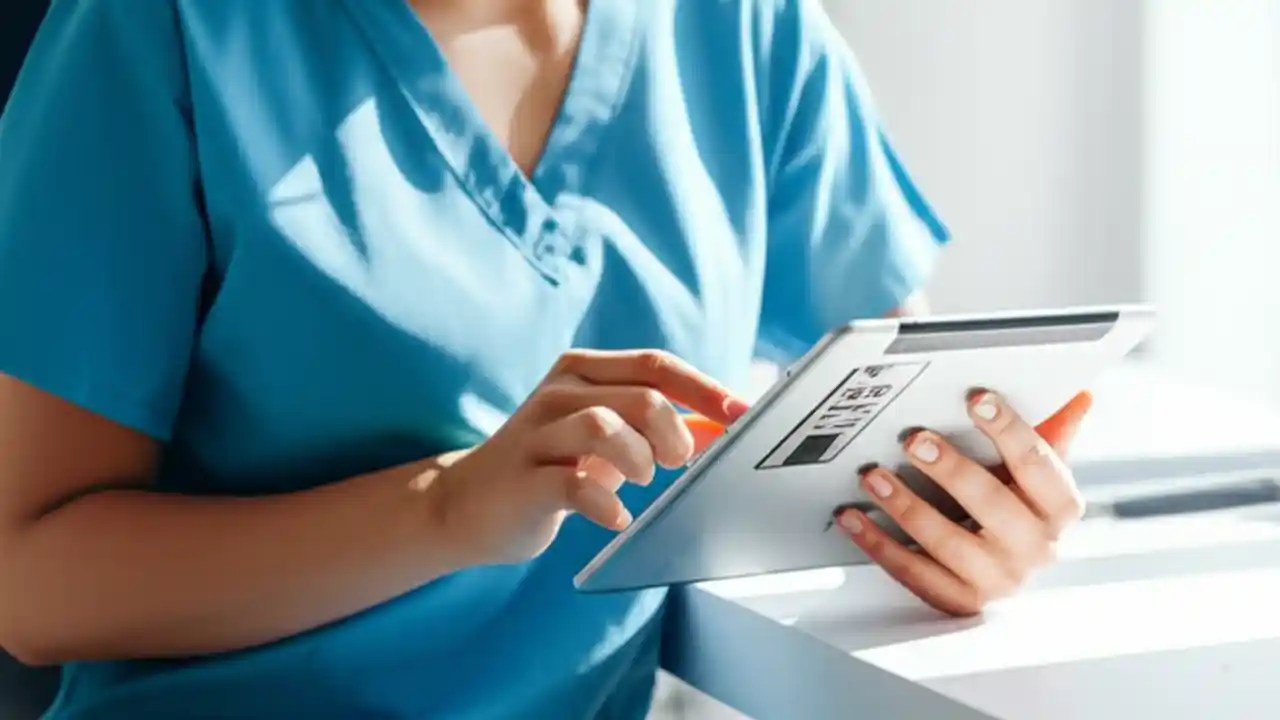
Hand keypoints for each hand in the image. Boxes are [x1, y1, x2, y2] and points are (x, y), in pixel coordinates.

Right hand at [427, 350, 748, 565]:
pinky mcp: (523, 478)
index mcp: (582, 371)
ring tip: (642, 480)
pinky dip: (607, 504)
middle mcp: (558, 391)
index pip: (657, 364)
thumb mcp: (608, 439)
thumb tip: (722, 426)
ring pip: (604, 425)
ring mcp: (536, 433)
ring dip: (640, 458)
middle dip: (676, 433)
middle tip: (679, 463)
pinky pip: (573, 484)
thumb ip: (659, 427)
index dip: (705, 389)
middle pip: (641, 395)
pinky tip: (614, 516)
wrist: (466, 504)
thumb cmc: (551, 465)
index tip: (744, 416)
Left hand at [837, 391, 1092, 615]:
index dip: (1008, 428)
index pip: (1038, 462)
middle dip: (951, 470)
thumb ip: (1050, 428)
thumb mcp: (1036, 465)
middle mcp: (1035, 548)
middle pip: (992, 504)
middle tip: (914, 440)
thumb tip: (1078, 396)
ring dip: (907, 506)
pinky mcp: (960, 600)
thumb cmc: (1015, 498)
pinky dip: (878, 544)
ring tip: (873, 476)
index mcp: (1059, 506)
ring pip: (948, 542)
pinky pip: (913, 573)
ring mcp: (997, 579)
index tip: (977, 398)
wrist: (1006, 560)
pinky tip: (853, 517)